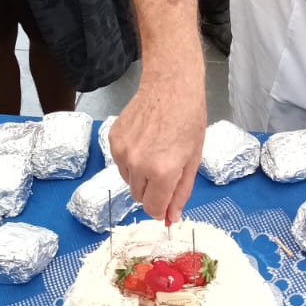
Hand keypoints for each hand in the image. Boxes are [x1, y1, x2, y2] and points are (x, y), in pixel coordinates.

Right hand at [110, 70, 206, 223]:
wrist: (170, 86)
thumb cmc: (189, 119)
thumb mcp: (192, 160)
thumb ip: (181, 192)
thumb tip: (171, 218)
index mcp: (162, 171)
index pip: (153, 209)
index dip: (162, 209)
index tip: (167, 201)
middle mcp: (137, 164)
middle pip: (139, 197)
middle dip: (153, 191)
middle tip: (166, 169)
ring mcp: (122, 151)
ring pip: (128, 181)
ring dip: (140, 175)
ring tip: (155, 151)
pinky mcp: (112, 140)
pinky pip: (120, 163)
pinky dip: (131, 159)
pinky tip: (144, 141)